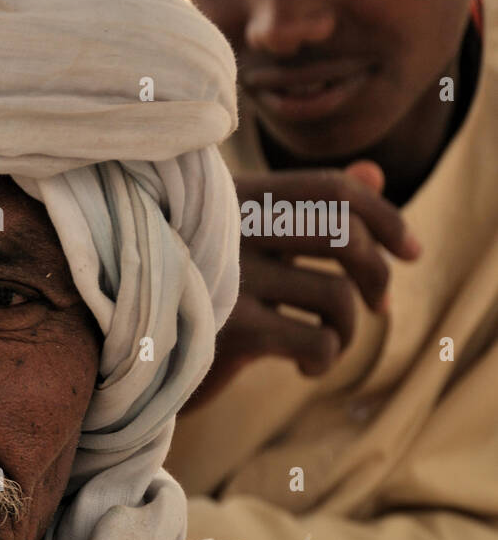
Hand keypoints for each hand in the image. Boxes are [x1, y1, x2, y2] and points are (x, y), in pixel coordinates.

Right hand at [185, 161, 420, 410]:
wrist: (129, 357)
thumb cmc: (193, 295)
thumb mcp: (245, 244)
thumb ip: (304, 208)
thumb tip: (374, 173)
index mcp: (232, 199)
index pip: (329, 188)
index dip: (385, 215)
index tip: (411, 250)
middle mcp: (229, 229)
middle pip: (345, 235)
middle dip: (377, 274)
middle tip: (378, 305)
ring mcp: (228, 278)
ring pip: (337, 294)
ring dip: (351, 328)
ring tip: (329, 344)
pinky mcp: (230, 330)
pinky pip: (317, 339)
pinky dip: (326, 357)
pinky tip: (307, 366)